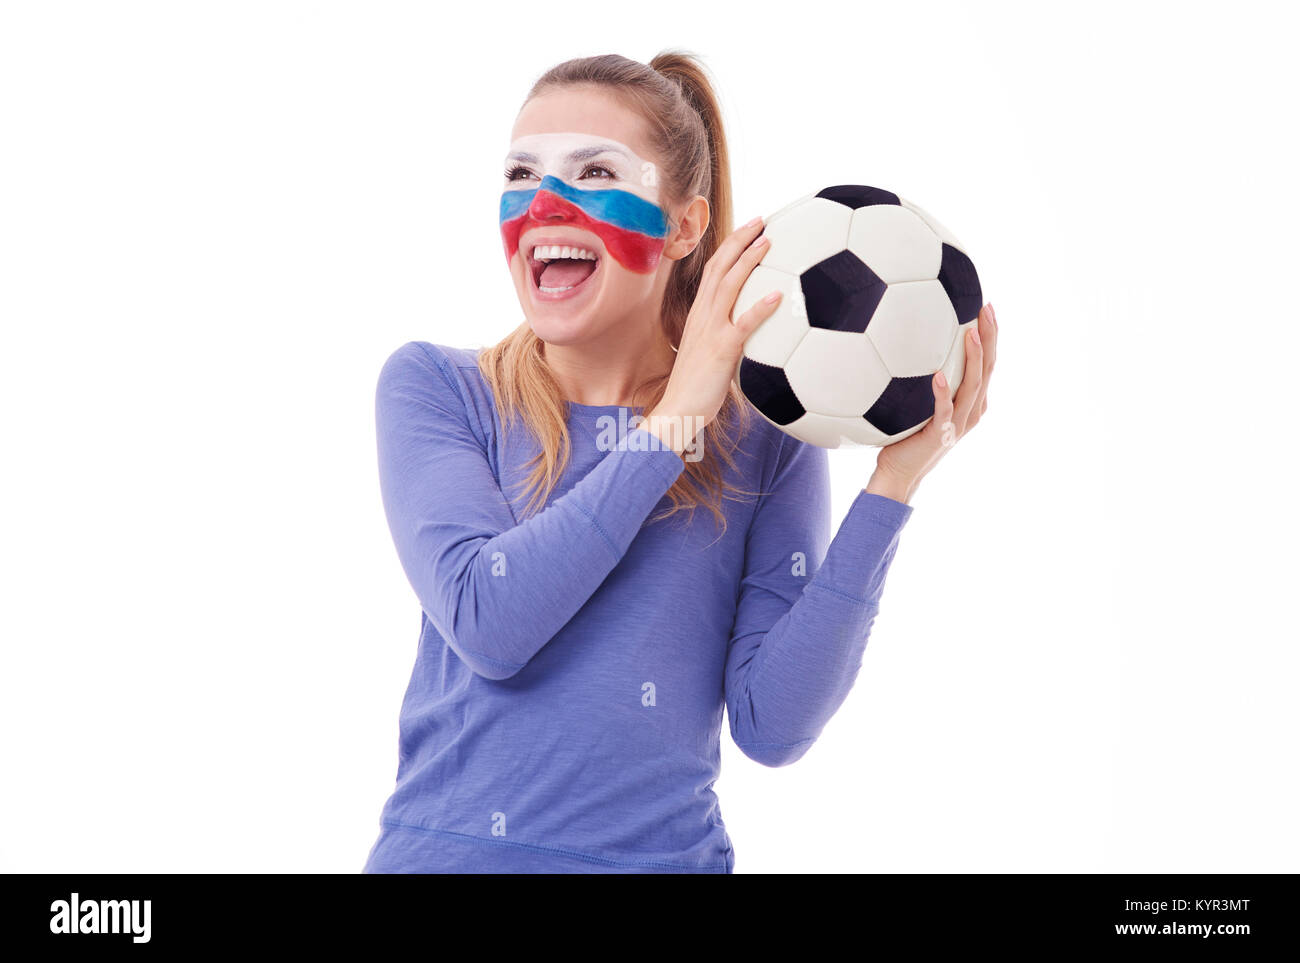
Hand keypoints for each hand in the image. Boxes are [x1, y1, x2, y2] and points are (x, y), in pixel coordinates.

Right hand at [638, 216, 782, 454]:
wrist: (678, 411)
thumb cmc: (696, 387)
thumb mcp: (709, 353)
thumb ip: (727, 337)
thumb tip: (749, 331)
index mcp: (699, 315)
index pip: (714, 270)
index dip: (731, 246)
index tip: (751, 228)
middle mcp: (703, 316)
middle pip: (720, 267)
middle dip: (740, 239)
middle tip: (762, 219)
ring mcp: (711, 330)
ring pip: (729, 286)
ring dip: (749, 260)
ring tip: (769, 241)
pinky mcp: (722, 349)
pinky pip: (743, 323)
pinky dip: (760, 306)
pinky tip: (778, 294)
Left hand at [867, 302, 997, 502]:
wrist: (899, 472)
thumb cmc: (906, 436)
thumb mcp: (920, 403)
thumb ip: (925, 380)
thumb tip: (907, 345)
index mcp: (970, 402)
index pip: (987, 364)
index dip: (991, 336)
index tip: (987, 307)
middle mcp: (971, 411)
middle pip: (988, 369)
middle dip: (990, 338)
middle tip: (987, 309)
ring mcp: (958, 423)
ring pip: (973, 386)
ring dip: (974, 358)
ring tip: (971, 333)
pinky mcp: (941, 434)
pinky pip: (944, 410)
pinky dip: (943, 392)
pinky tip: (938, 375)